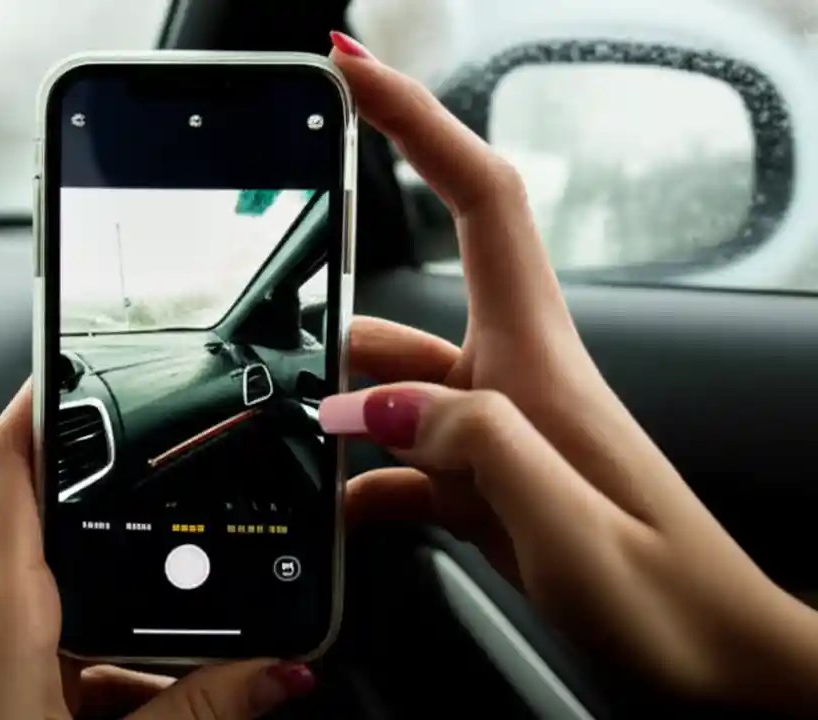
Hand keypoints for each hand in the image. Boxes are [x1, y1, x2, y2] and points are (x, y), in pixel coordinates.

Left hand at [0, 383, 315, 718]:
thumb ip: (200, 710)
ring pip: (64, 620)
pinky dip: (96, 685)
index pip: (7, 468)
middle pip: (63, 552)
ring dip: (124, 653)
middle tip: (198, 584)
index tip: (70, 356)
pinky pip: (43, 661)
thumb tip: (280, 673)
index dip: (38, 401)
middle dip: (138, 570)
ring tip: (179, 699)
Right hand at [323, 32, 817, 712]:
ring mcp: (496, 436)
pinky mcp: (487, 486)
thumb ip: (473, 447)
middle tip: (275, 358)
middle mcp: (512, 383)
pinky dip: (361, 485)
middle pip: (399, 307)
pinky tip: (341, 518)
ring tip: (297, 465)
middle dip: (329, 326)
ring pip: (387, 392)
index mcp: (538, 363)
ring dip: (338, 419)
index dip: (415, 123)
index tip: (351, 73)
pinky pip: (403, 463)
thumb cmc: (671, 602)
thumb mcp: (568, 527)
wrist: (719, 671)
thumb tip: (373, 403)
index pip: (479, 202)